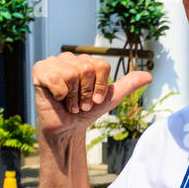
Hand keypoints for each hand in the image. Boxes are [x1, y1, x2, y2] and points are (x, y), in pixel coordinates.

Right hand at [33, 52, 151, 138]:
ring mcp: (53, 62)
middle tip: (79, 103)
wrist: (67, 129)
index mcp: (86, 61)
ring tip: (69, 103)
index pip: (101, 65)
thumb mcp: (110, 98)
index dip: (100, 86)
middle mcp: (70, 58)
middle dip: (86, 93)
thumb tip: (149, 76)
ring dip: (73, 96)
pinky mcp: (39, 70)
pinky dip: (59, 93)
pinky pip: (55, 77)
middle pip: (87, 68)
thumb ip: (128, 85)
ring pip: (72, 73)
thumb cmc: (86, 112)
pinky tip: (56, 98)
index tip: (94, 100)